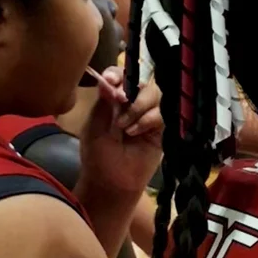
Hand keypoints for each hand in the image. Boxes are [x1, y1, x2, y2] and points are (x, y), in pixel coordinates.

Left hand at [79, 67, 162, 196]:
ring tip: (125, 127)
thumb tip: (106, 80)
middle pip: (141, 82)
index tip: (110, 79)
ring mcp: (149, 115)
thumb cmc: (98, 156)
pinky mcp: (162, 128)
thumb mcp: (94, 128)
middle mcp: (133, 103)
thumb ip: (103, 103)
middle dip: (130, 90)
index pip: (120, 76)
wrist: (112, 184)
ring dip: (138, 107)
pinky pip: (163, 113)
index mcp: (114, 100)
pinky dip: (148, 119)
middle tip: (120, 101)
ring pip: (154, 94)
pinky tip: (135, 133)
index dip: (117, 74)